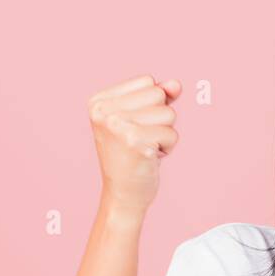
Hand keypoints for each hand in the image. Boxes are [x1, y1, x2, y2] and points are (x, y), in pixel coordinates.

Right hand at [87, 74, 180, 213]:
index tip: (134, 126)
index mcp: (98, 101)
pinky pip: (172, 134)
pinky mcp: (134, 142)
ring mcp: (117, 126)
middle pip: (158, 95)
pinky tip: (150, 157)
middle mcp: (103, 111)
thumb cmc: (132, 155)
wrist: (123, 194)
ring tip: (146, 147)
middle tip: (142, 139)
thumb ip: (158, 97)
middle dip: (160, 118)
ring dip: (165, 133)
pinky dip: (168, 147)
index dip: (151, 104)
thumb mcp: (140, 119)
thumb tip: (176, 84)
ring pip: (168, 114)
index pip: (147, 81)